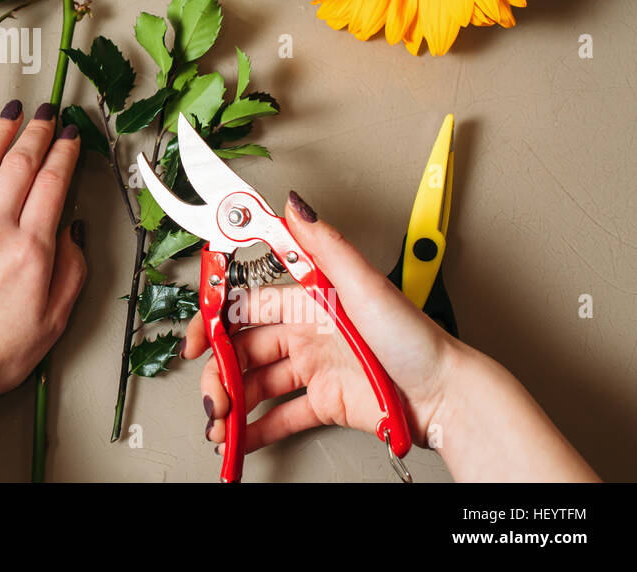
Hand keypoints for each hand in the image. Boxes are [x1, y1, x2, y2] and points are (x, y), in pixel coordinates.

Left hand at [0, 100, 85, 406]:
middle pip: (18, 164)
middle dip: (35, 132)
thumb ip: (70, 269)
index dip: (63, 153)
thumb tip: (70, 230)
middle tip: (45, 114)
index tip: (69, 136)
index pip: (51, 183)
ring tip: (10, 116)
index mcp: (30, 250)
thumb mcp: (54, 319)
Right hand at [180, 192, 597, 480]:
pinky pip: (284, 414)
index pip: (247, 307)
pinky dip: (259, 428)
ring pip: (259, 383)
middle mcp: (310, 332)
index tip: (195, 340)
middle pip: (246, 350)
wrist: (449, 397)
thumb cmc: (416, 340)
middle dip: (220, 373)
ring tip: (222, 426)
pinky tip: (242, 439)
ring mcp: (317, 368)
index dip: (216, 323)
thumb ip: (325, 246)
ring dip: (234, 404)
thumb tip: (294, 204)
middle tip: (211, 397)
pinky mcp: (328, 401)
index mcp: (311, 300)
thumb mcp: (366, 286)